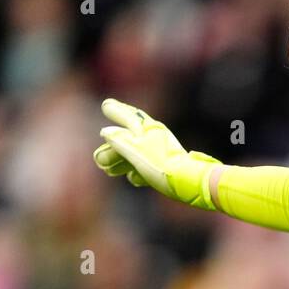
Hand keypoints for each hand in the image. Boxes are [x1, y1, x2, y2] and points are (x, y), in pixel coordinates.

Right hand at [93, 99, 218, 207]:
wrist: (189, 183)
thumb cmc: (161, 165)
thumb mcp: (135, 150)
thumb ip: (119, 140)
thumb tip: (106, 132)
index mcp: (147, 128)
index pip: (128, 115)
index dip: (116, 111)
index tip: (106, 106)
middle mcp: (154, 138)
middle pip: (128, 138)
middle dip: (113, 148)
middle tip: (99, 157)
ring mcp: (161, 153)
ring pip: (136, 154)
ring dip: (120, 162)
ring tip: (107, 170)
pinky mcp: (167, 169)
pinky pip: (149, 168)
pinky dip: (138, 172)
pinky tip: (133, 179)